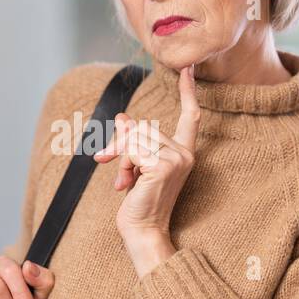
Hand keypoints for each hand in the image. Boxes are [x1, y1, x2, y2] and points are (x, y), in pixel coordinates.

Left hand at [94, 64, 199, 273]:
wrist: (141, 230)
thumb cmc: (139, 201)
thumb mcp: (136, 165)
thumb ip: (133, 141)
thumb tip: (123, 117)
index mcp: (183, 152)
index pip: (190, 117)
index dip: (187, 92)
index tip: (188, 68)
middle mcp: (185, 154)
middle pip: (144, 126)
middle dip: (121, 143)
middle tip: (108, 162)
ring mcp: (177, 159)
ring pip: (135, 137)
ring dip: (121, 157)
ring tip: (123, 180)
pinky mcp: (164, 166)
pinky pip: (132, 150)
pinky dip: (122, 164)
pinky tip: (124, 184)